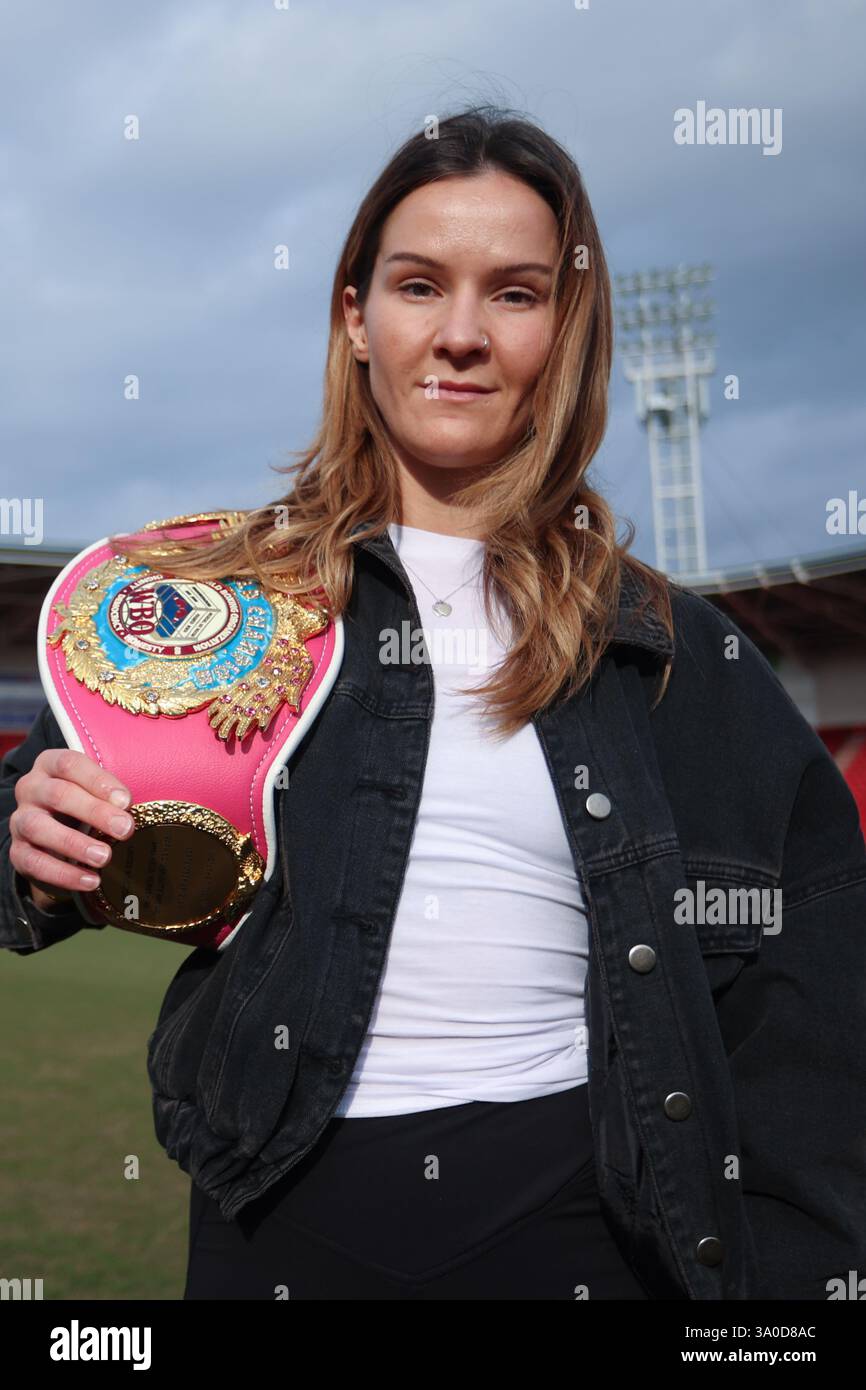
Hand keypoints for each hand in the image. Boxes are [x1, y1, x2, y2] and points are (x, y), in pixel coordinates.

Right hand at [9, 748, 134, 906]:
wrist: (57, 838)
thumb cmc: (85, 805)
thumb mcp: (97, 792)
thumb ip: (112, 797)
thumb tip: (130, 813)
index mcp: (50, 765)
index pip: (70, 764)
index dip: (98, 781)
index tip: (125, 801)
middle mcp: (30, 788)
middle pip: (58, 794)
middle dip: (95, 812)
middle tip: (125, 829)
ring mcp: (20, 820)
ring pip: (39, 827)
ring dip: (74, 843)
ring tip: (105, 857)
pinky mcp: (18, 851)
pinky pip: (35, 863)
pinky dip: (64, 874)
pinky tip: (90, 880)